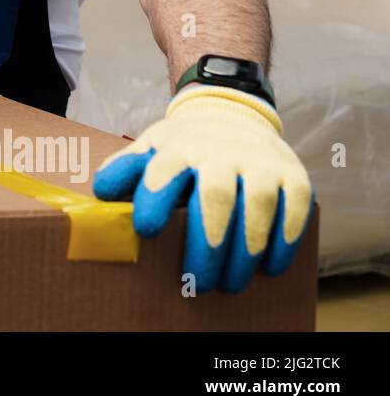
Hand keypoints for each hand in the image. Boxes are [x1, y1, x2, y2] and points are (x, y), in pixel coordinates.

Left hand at [92, 84, 313, 292]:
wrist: (233, 113)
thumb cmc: (184, 145)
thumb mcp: (150, 148)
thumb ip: (125, 170)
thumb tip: (101, 193)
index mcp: (179, 148)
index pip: (164, 171)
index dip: (154, 198)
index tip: (145, 230)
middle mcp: (221, 152)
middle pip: (215, 196)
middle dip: (207, 243)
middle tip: (197, 281)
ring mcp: (260, 161)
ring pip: (256, 205)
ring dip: (245, 249)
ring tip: (231, 282)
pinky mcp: (292, 174)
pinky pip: (294, 208)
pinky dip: (284, 240)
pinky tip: (269, 267)